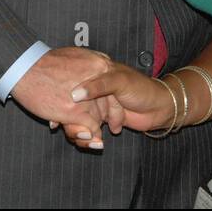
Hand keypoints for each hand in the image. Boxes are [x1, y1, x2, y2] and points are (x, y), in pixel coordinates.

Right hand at [10, 47, 109, 135]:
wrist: (25, 67)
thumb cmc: (43, 62)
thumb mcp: (74, 56)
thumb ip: (87, 67)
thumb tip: (95, 78)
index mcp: (99, 63)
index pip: (114, 87)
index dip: (114, 103)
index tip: (112, 114)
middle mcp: (97, 78)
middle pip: (109, 104)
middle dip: (106, 119)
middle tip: (106, 128)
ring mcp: (87, 96)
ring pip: (100, 118)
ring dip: (95, 129)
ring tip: (92, 137)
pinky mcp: (75, 110)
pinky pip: (90, 129)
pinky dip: (89, 136)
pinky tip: (87, 138)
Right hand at [59, 62, 176, 148]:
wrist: (159, 108)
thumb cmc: (141, 89)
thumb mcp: (119, 81)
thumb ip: (98, 85)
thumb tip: (75, 94)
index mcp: (97, 71)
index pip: (72, 83)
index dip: (61, 94)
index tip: (52, 107)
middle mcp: (94, 87)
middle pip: (71, 103)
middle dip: (66, 117)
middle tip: (58, 125)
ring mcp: (97, 103)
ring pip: (78, 116)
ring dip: (75, 128)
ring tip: (80, 135)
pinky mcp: (102, 118)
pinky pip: (87, 125)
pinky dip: (84, 133)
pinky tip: (86, 139)